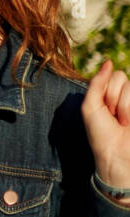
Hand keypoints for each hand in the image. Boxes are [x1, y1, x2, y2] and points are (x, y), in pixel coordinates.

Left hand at [83, 61, 129, 200]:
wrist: (116, 155)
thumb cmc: (100, 133)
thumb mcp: (90, 106)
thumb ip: (97, 83)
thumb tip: (108, 61)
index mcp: (111, 93)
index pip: (113, 75)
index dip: (107, 92)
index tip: (105, 110)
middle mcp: (126, 96)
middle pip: (122, 77)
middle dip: (114, 97)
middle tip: (113, 116)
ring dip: (124, 107)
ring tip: (123, 122)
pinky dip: (129, 111)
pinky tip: (129, 123)